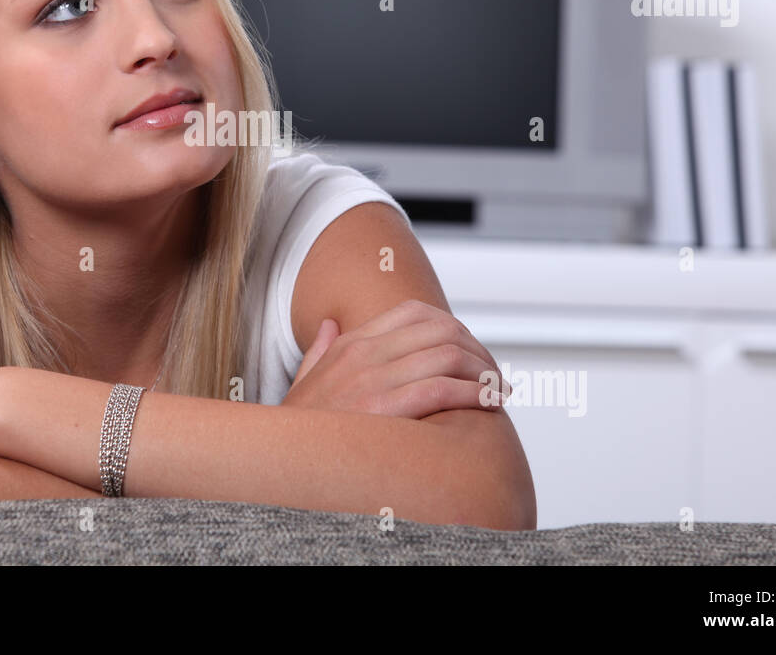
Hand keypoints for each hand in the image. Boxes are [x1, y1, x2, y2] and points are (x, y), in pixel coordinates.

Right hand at [280, 299, 510, 419]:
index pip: (416, 313)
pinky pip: (442, 388)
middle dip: (479, 351)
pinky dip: (473, 393)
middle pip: (441, 331)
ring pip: (448, 355)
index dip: (456, 329)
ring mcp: (371, 379)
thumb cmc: (296, 431)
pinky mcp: (383, 408)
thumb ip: (319, 352)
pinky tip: (486, 405)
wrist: (277, 462)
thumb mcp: (302, 383)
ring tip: (497, 392)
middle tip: (495, 376)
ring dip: (483, 372)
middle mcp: (362, 354)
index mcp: (349, 345)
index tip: (473, 353)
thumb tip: (331, 325)